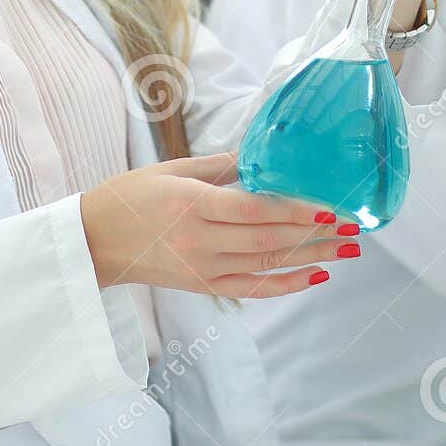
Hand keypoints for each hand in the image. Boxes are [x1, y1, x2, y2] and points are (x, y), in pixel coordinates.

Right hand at [79, 153, 357, 298]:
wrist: (93, 243)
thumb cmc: (130, 197)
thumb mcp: (172, 169)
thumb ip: (220, 165)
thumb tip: (263, 156)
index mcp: (193, 205)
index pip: (255, 210)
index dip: (295, 210)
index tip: (329, 207)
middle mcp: (201, 241)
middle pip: (269, 240)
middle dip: (316, 234)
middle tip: (352, 227)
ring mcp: (203, 269)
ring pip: (267, 265)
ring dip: (312, 257)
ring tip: (347, 249)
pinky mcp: (203, 286)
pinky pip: (253, 289)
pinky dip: (286, 284)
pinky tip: (315, 275)